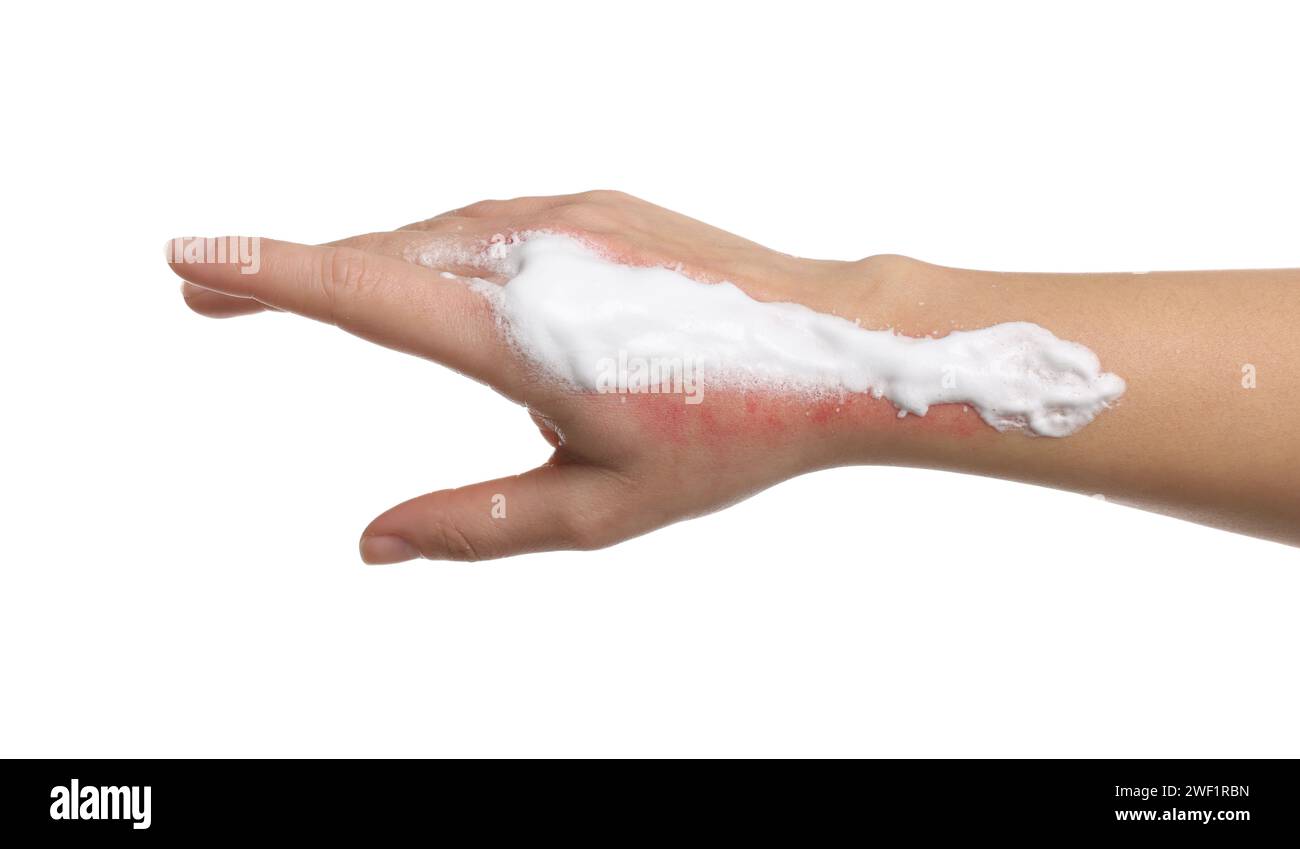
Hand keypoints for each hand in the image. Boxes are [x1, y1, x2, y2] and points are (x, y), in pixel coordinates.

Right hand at [169, 191, 876, 561]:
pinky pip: (482, 220)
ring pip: (428, 232)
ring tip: (299, 293)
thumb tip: (370, 544)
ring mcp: (567, 215)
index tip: (186, 255)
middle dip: (284, 274)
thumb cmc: (726, 435)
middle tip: (205, 296)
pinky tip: (416, 278)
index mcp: (523, 335)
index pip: (364, 292)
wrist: (833, 346)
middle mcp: (534, 254)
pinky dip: (426, 247)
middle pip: (377, 254)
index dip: (264, 274)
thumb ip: (474, 527)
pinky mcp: (594, 202)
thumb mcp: (598, 509)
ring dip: (357, 261)